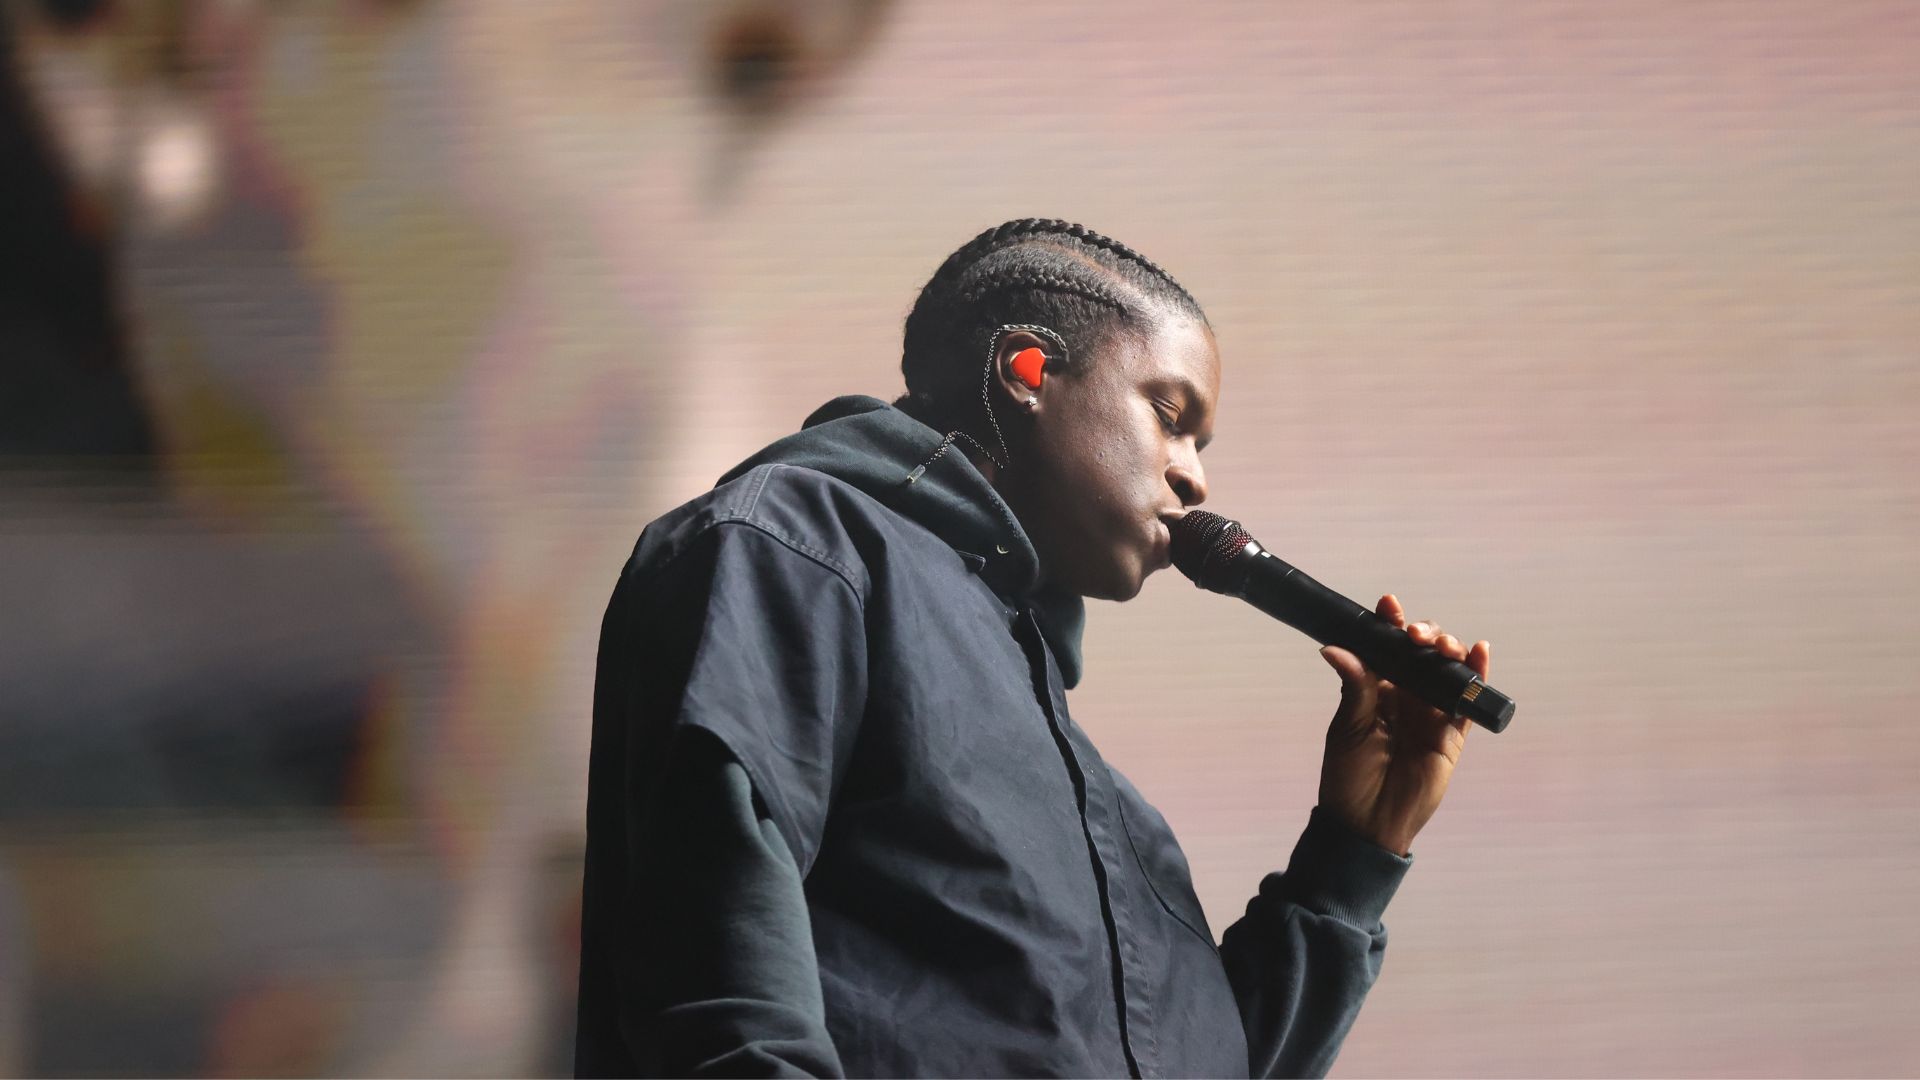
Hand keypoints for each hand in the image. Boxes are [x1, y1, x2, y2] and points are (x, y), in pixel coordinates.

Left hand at [1316, 593, 1489, 856]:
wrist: (1369, 822)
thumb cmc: (1348, 775)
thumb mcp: (1349, 727)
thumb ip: (1355, 686)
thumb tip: (1334, 647)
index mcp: (1374, 687)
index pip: (1385, 647)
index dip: (1389, 624)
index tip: (1389, 605)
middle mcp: (1404, 694)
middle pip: (1420, 652)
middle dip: (1423, 634)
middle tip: (1416, 635)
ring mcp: (1430, 711)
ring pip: (1446, 669)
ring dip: (1449, 649)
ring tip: (1442, 646)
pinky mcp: (1452, 733)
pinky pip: (1467, 699)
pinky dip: (1476, 675)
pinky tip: (1478, 652)